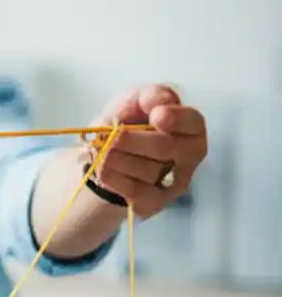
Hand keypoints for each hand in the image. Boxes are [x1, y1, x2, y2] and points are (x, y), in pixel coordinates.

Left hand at [90, 84, 207, 217]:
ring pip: (148, 171)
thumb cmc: (127, 120)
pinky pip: (137, 193)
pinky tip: (103, 170)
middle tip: (111, 137)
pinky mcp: (157, 201)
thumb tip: (159, 103)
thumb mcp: (134, 99)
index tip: (156, 116)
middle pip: (165, 148)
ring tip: (103, 151)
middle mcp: (190, 154)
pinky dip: (115, 179)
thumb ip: (149, 95)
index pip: (192, 122)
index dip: (176, 119)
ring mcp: (176, 180)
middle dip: (131, 140)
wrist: (104, 151)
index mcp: (189, 126)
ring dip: (117, 158)